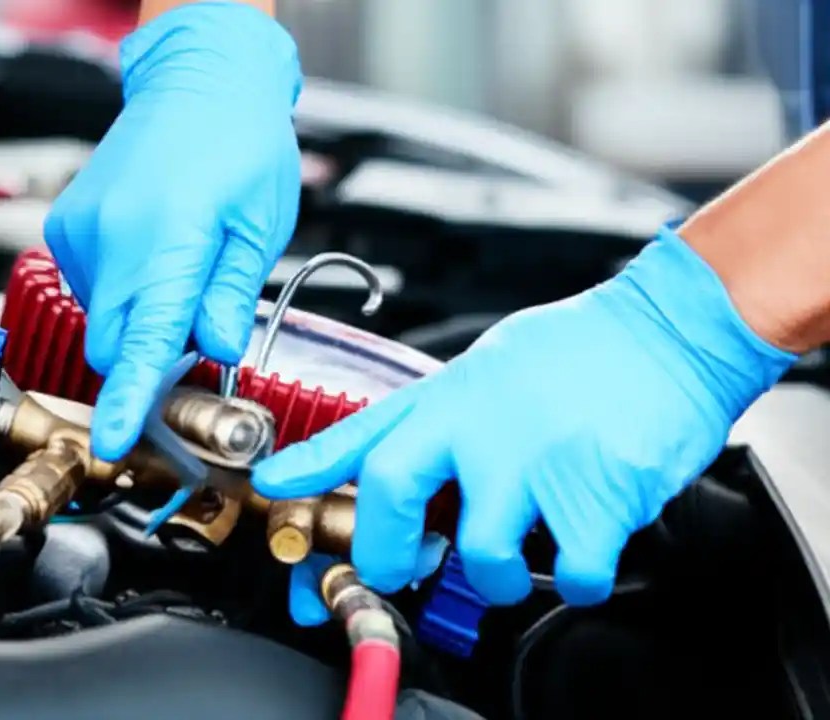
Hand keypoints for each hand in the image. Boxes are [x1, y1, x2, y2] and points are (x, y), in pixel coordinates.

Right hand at [45, 2, 302, 460]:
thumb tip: (214, 351)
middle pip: (114, 343)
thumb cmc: (237, 141)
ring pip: (101, 319)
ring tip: (182, 269)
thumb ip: (230, 295)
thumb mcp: (260, 224)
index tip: (115, 441)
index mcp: (165, 238)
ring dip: (138, 320)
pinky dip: (122, 292)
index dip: (131, 398)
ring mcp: (79, 232)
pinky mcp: (66, 228)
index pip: (143, 340)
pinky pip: (91, 289)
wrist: (195, 79)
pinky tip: (154, 254)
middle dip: (150, 359)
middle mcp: (110, 237)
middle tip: (199, 335)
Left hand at [254, 225, 795, 607]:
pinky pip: (569, 573)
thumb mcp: (490, 366)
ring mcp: (533, 458)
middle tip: (398, 566)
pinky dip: (574, 578)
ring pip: (480, 556)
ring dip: (493, 577)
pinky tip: (581, 552)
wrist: (674, 327)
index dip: (308, 465)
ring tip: (514, 557)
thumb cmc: (587, 349)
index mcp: (450, 394)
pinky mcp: (594, 493)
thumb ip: (446, 418)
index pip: (360, 432)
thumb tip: (408, 465)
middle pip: (391, 496)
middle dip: (385, 550)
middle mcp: (479, 424)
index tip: (272, 484)